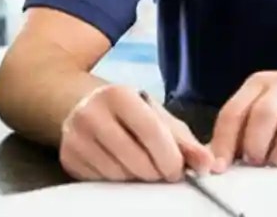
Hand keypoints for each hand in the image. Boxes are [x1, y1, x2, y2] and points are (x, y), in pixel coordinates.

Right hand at [60, 84, 215, 181]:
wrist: (82, 106)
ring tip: (139, 163)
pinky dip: (118, 180)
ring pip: (120, 175)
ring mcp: (76, 137)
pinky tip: (120, 165)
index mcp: (118, 94)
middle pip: (136, 160)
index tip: (178, 170)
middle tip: (161, 169)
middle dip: (156, 172)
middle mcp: (91, 113)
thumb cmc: (128, 113)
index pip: (150, 131)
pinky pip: (103, 182)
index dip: (170, 157)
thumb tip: (208, 164)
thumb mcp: (157, 116)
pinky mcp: (68, 158)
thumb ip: (184, 140)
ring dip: (137, 178)